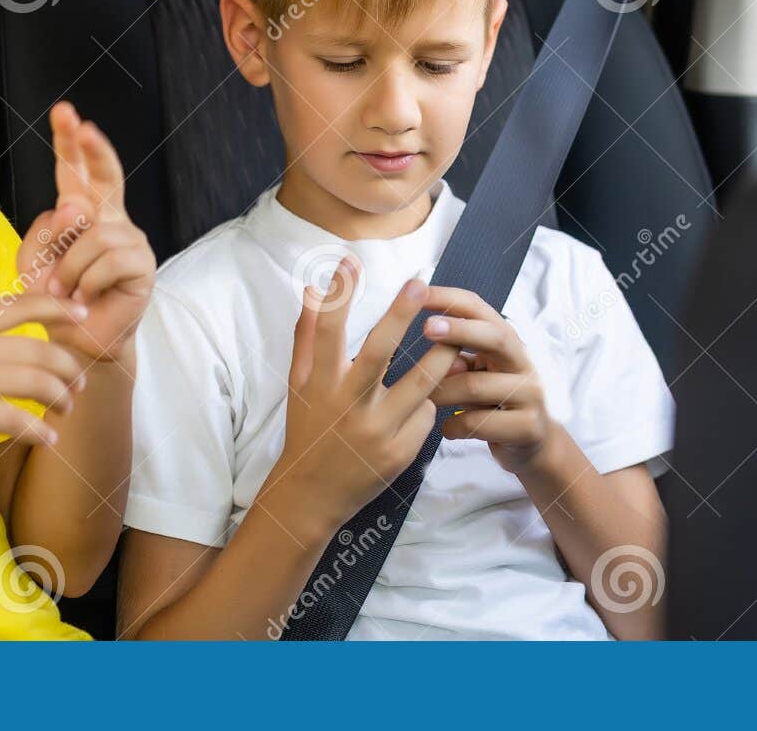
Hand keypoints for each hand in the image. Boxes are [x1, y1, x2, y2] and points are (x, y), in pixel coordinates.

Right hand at [0, 291, 92, 447]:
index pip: (27, 304)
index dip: (60, 309)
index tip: (82, 316)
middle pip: (45, 351)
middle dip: (71, 369)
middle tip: (80, 384)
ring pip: (41, 384)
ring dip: (62, 399)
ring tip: (67, 410)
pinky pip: (19, 421)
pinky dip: (39, 431)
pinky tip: (48, 439)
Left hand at [20, 101, 154, 366]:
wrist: (77, 341)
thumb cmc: (57, 298)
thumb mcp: (34, 262)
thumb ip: (44, 231)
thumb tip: (74, 206)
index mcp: (84, 213)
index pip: (77, 172)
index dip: (72, 143)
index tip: (65, 113)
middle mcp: (111, 219)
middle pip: (106, 176)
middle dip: (93, 149)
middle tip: (82, 126)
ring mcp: (130, 239)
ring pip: (93, 235)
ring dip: (68, 267)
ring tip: (64, 291)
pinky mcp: (143, 264)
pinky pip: (108, 260)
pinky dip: (86, 282)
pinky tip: (83, 298)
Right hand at [266, 260, 456, 532]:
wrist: (313, 495)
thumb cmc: (307, 429)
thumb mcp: (299, 385)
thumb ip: (307, 336)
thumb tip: (310, 288)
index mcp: (320, 385)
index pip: (327, 332)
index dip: (338, 295)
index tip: (351, 261)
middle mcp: (347, 407)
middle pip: (377, 354)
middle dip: (399, 316)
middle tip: (420, 283)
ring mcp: (376, 432)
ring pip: (420, 386)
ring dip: (441, 357)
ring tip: (457, 335)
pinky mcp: (400, 453)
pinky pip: (426, 415)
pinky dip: (428, 403)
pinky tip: (426, 401)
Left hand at [425, 287, 557, 474]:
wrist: (533, 444)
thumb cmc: (495, 403)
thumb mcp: (477, 375)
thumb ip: (458, 360)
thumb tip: (438, 355)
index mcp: (506, 343)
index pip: (480, 310)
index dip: (450, 299)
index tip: (418, 292)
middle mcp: (523, 362)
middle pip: (494, 337)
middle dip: (459, 330)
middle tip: (426, 327)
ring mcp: (530, 395)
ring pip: (476, 385)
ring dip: (442, 392)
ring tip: (424, 401)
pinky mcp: (527, 427)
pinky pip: (478, 423)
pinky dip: (454, 425)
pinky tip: (448, 428)